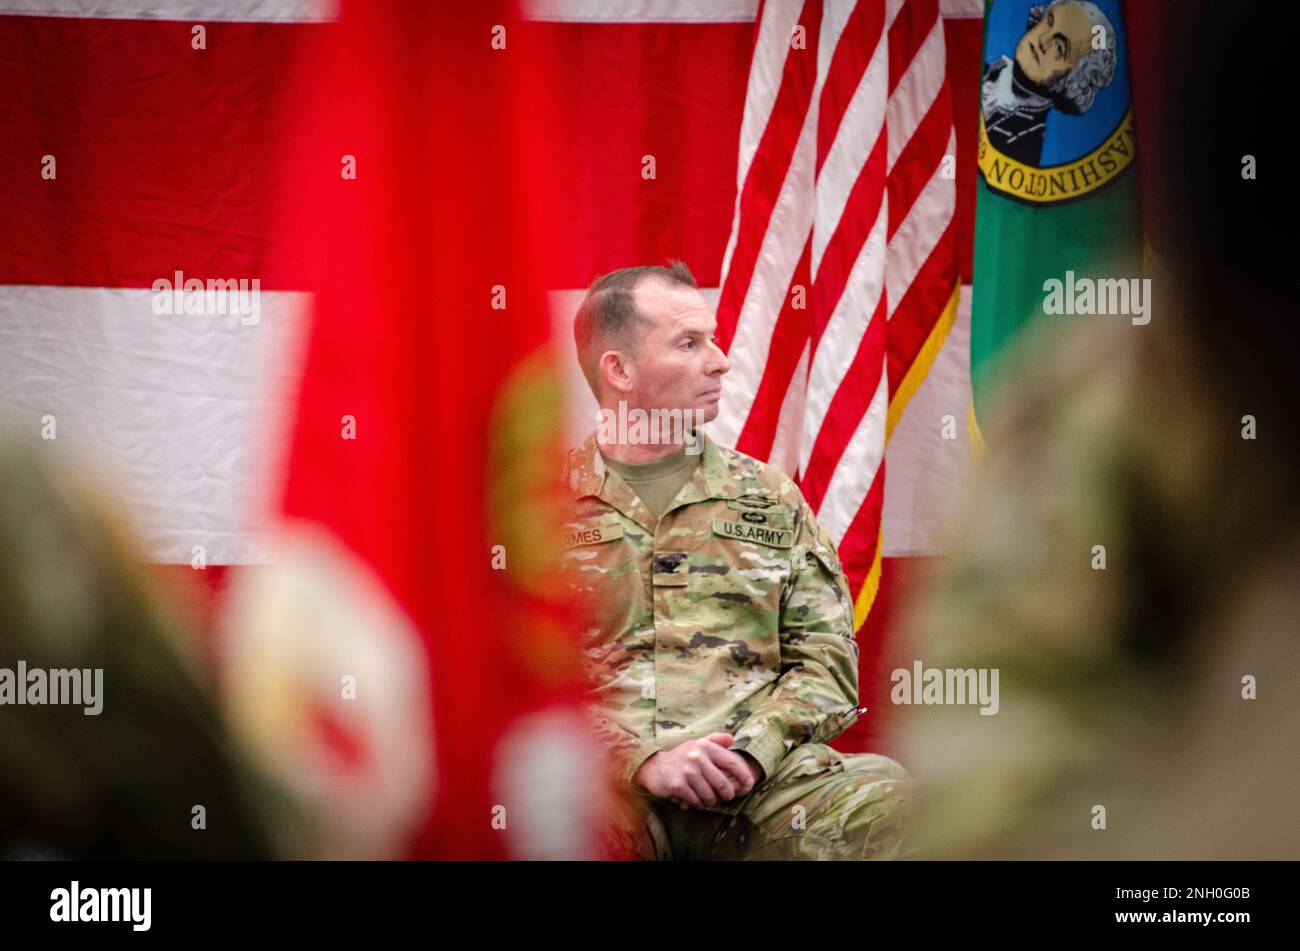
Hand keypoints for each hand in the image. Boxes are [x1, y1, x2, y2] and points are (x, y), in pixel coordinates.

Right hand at [632, 732, 756, 809]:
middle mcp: (697, 757)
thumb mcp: (697, 744)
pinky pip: (696, 801)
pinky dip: (697, 804)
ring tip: (706, 797)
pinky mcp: (678, 785)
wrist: (653, 766)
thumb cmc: (680, 757)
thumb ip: (715, 739)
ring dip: (710, 801)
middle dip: (727, 794)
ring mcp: (688, 772)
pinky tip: (694, 800)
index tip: (748, 785)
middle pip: (723, 784)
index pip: (732, 763)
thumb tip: (732, 738)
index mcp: (706, 747)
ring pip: (710, 796)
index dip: (744, 776)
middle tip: (726, 796)